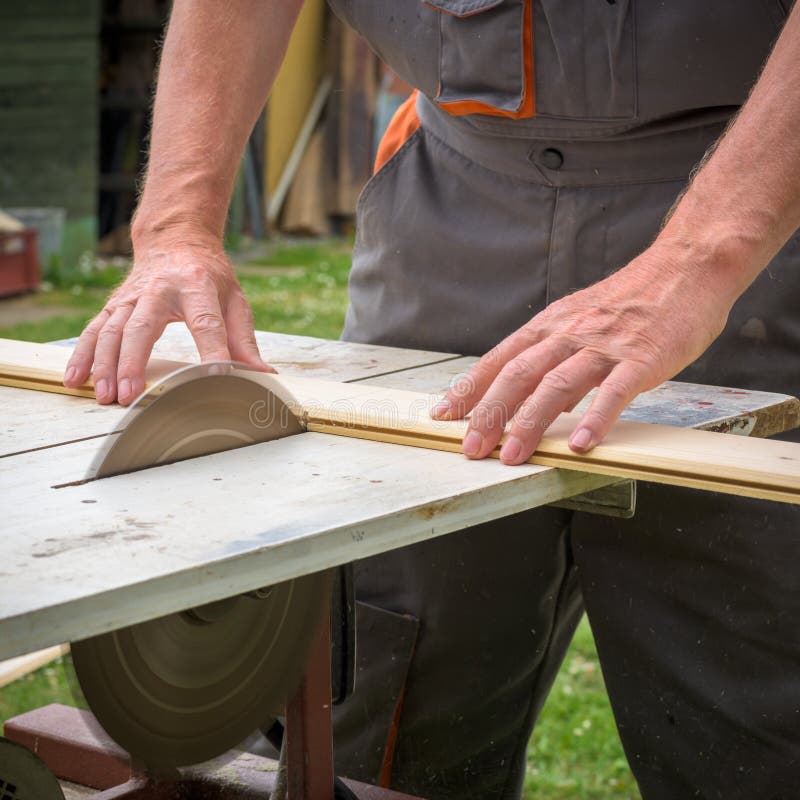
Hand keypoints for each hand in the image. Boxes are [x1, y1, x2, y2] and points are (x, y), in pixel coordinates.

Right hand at [63, 236, 270, 404]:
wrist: (176, 240)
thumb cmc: (210, 276)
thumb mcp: (235, 300)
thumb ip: (245, 340)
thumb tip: (264, 375)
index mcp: (198, 286)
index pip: (206, 323)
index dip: (212, 351)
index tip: (216, 378)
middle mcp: (160, 290)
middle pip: (143, 327)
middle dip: (133, 361)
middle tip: (129, 395)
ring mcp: (132, 297)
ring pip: (111, 330)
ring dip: (104, 364)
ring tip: (105, 395)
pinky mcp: (115, 304)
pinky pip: (93, 330)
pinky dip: (83, 355)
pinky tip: (76, 379)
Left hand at [431, 245, 734, 463]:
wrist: (686, 267)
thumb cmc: (631, 301)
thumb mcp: (580, 322)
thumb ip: (556, 360)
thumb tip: (537, 402)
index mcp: (550, 326)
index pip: (498, 360)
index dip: (469, 389)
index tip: (443, 415)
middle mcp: (568, 333)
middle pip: (518, 375)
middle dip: (490, 414)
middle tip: (472, 449)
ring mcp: (604, 346)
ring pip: (556, 385)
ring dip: (529, 423)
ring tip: (512, 456)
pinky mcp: (642, 357)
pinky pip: (614, 391)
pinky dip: (595, 418)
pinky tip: (580, 445)